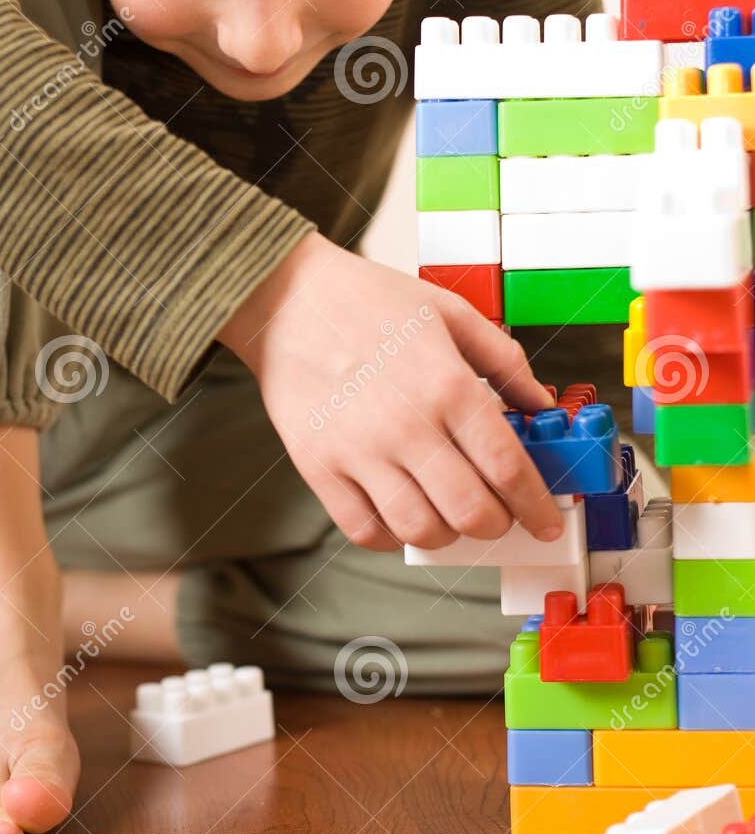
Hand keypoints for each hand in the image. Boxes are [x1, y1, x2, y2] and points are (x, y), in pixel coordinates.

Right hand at [219, 234, 561, 551]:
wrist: (286, 298)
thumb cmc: (369, 300)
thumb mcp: (451, 312)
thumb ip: (505, 360)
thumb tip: (541, 405)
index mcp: (447, 384)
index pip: (507, 468)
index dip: (536, 505)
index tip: (547, 520)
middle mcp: (406, 425)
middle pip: (470, 512)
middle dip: (498, 524)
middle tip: (499, 513)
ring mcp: (358, 452)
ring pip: (420, 531)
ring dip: (448, 534)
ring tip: (449, 512)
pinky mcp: (318, 467)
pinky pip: (364, 530)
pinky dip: (392, 536)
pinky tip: (402, 511)